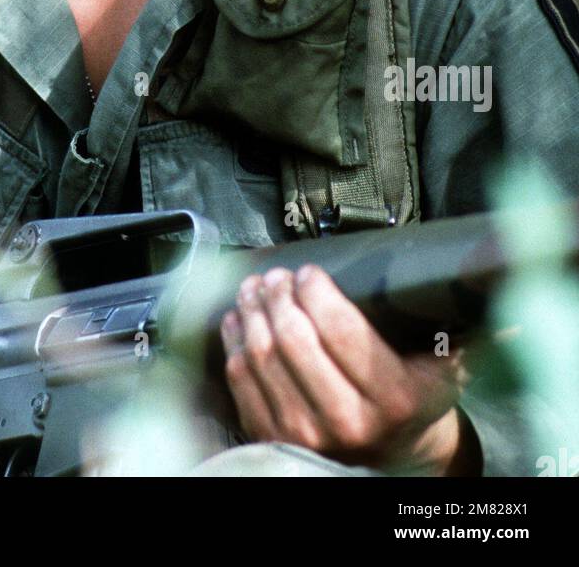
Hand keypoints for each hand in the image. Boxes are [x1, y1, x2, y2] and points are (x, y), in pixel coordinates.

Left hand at [221, 265, 475, 475]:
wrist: (398, 460)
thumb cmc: (417, 403)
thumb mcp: (445, 370)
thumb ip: (460, 332)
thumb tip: (498, 297)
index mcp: (391, 397)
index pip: (339, 329)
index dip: (316, 290)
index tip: (309, 270)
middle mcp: (346, 420)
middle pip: (294, 339)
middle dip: (278, 295)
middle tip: (277, 273)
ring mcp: (305, 435)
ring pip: (262, 357)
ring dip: (252, 312)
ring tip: (254, 286)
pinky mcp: (275, 440)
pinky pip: (241, 383)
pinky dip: (233, 344)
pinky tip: (236, 319)